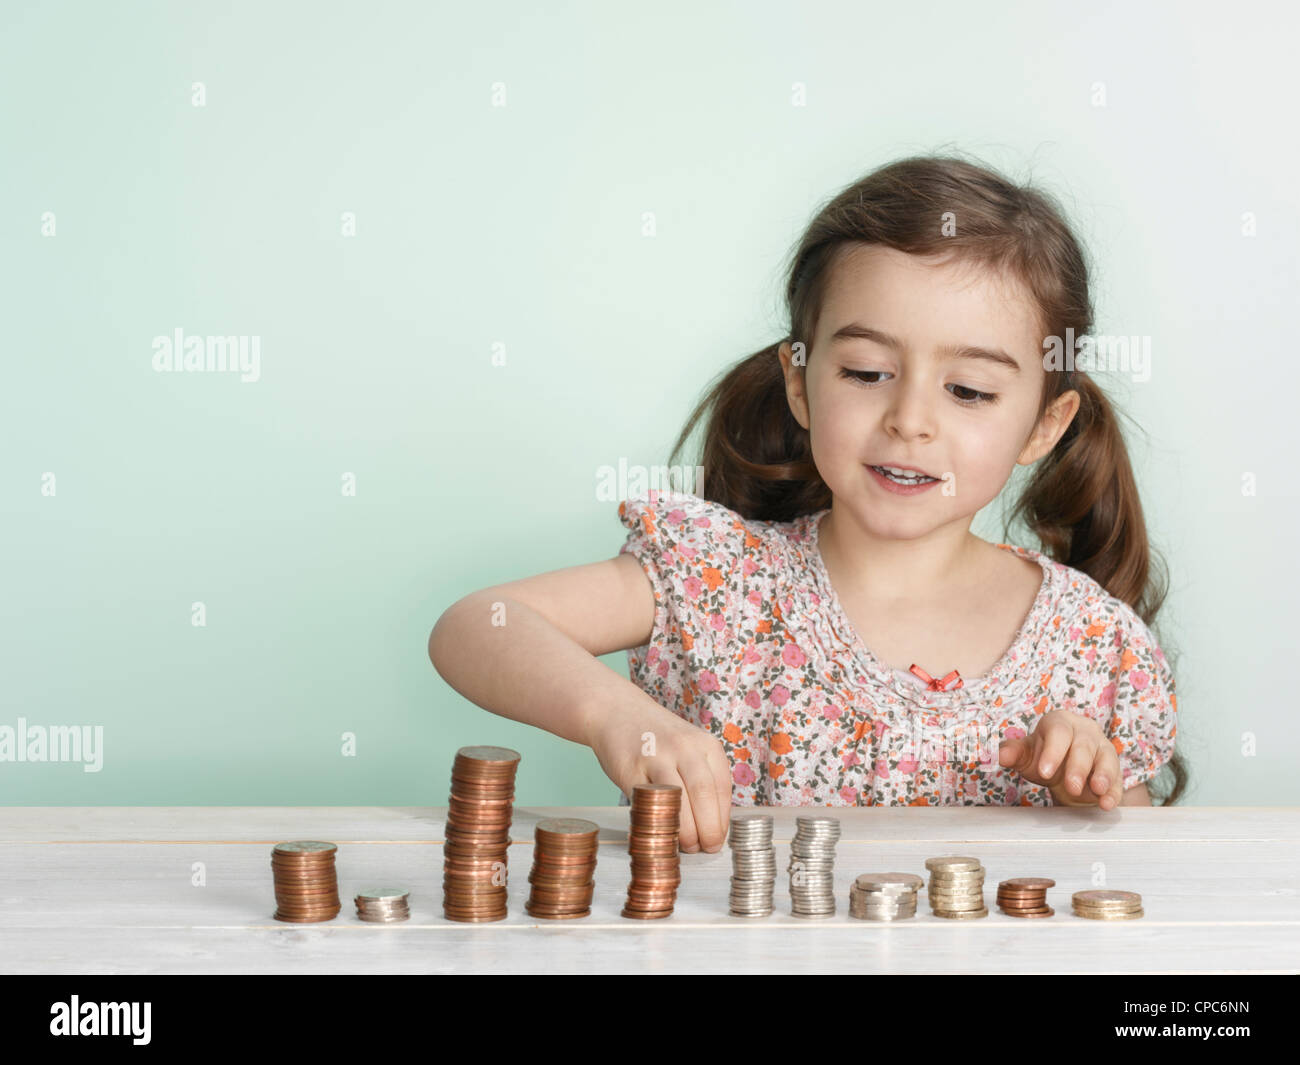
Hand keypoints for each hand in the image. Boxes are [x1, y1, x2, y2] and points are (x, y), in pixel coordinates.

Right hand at [588, 697, 731, 851]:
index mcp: (706, 745)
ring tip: (686, 846)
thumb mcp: (690, 749)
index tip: (718, 840)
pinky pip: (647, 802)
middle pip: (703, 795)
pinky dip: (657, 822)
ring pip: (678, 799)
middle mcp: (684, 747)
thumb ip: (704, 779)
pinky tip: (661, 831)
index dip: (722, 820)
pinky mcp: (630, 769)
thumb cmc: (658, 739)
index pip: (722, 789)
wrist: (617, 712)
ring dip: (685, 831)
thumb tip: (714, 826)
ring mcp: (655, 756)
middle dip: (708, 830)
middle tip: (705, 848)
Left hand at [998, 710, 1122, 810]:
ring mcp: (1102, 749)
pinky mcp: (1116, 770)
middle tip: (1071, 786)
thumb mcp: (1026, 755)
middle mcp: (1084, 732)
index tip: (1044, 772)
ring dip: (1103, 775)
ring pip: (1106, 758)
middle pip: (1083, 746)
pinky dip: (1114, 792)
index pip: (1058, 733)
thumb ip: (1013, 753)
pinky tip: (1107, 804)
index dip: (1052, 752)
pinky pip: (1118, 780)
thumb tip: (1000, 755)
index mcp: (1060, 723)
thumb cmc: (1043, 757)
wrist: (1064, 773)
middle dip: (1078, 767)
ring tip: (1098, 790)